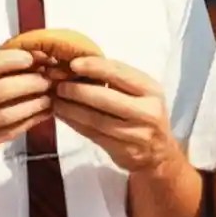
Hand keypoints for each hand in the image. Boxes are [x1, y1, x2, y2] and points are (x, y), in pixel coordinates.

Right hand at [0, 50, 53, 178]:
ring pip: (6, 115)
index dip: (11, 59)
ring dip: (34, 104)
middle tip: (48, 77)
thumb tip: (22, 57)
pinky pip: (6, 134)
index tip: (32, 57)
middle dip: (29, 82)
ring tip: (50, 95)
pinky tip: (41, 114)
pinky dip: (28, 122)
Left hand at [53, 57, 179, 173]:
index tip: (73, 63)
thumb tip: (79, 67)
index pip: (120, 73)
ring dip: (71, 109)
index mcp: (151, 90)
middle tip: (59, 85)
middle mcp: (146, 111)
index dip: (95, 67)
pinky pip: (93, 134)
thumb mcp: (142, 92)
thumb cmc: (145, 112)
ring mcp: (135, 134)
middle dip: (78, 90)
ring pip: (96, 119)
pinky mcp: (122, 151)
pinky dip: (75, 124)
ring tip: (56, 100)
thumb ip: (118, 80)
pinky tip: (64, 115)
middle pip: (105, 98)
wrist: (159, 152)